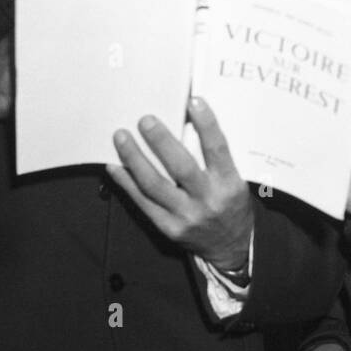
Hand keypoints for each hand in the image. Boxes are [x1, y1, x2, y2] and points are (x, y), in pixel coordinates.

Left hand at [107, 97, 252, 269]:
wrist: (231, 248)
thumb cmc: (231, 205)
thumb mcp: (235, 181)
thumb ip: (214, 159)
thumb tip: (188, 122)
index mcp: (229, 184)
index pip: (218, 150)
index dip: (207, 125)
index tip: (194, 101)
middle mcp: (208, 200)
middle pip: (181, 167)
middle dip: (161, 141)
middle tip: (146, 120)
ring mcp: (186, 216)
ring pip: (155, 185)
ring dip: (135, 158)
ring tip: (121, 136)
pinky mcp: (169, 228)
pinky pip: (143, 203)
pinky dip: (126, 183)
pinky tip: (115, 166)